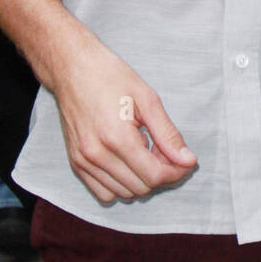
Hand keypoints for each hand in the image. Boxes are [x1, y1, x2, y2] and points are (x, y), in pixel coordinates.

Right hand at [48, 26, 197, 202]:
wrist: (72, 68)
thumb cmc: (109, 76)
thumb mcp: (147, 98)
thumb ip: (168, 134)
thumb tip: (188, 160)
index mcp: (117, 137)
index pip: (154, 175)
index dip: (176, 172)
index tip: (184, 161)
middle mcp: (97, 155)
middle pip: (141, 188)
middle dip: (160, 173)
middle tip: (164, 150)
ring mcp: (83, 162)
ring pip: (124, 193)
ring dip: (141, 179)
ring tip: (144, 150)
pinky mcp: (76, 163)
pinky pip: (104, 193)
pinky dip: (120, 184)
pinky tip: (126, 160)